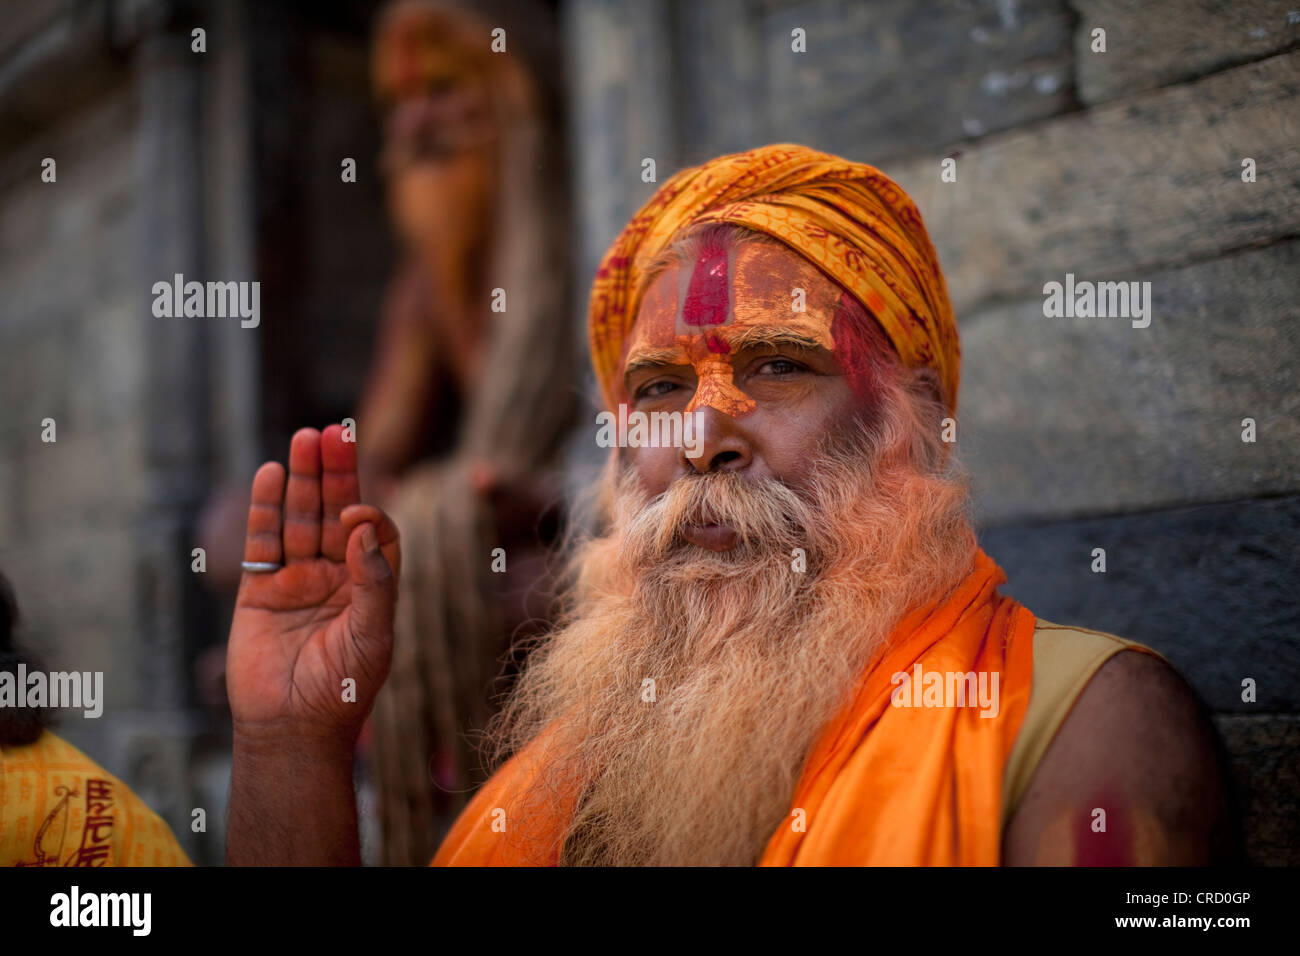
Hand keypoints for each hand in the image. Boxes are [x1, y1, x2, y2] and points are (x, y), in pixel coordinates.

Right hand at [226, 424, 400, 745]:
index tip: (356, 514)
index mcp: (370, 587)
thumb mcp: (374, 636)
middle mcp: (336, 578)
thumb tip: (364, 526)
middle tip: (333, 431)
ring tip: (304, 437)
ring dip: (303, 479)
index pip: (376, 532)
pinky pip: (264, 541)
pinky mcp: (260, 591)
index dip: (370, 514)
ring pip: (300, 519)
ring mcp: (297, 581)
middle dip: (336, 474)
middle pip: (336, 513)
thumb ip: (375, 581)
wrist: (292, 729)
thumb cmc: (342, 690)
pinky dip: (266, 508)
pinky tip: (271, 473)